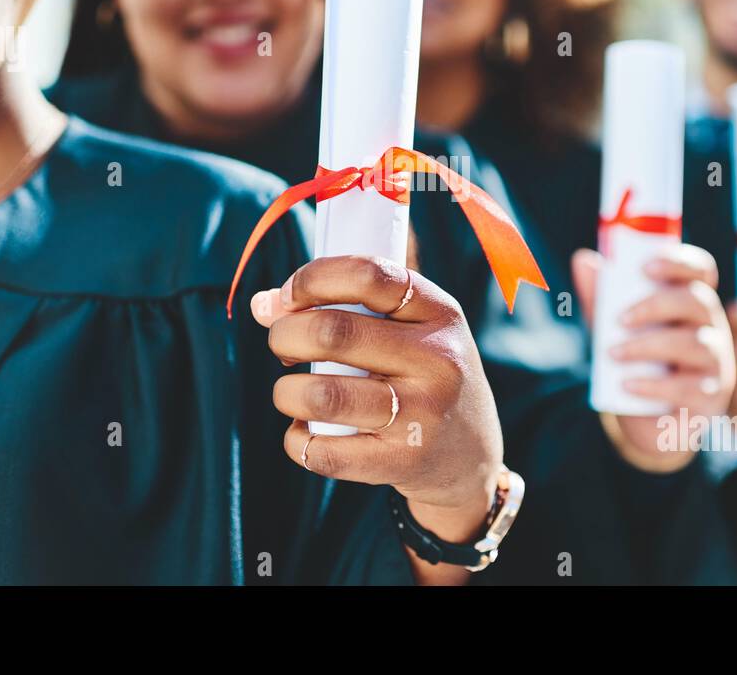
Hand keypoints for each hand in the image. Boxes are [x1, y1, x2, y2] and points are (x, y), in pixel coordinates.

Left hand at [251, 254, 501, 582]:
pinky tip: (305, 432)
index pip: (369, 275)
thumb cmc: (423, 377)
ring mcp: (423, 414)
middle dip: (285, 335)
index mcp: (439, 312)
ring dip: (286, 392)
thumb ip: (346, 308)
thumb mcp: (410, 331)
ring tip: (292, 393)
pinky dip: (297, 439)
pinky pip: (324, 451)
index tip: (288, 295)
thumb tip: (263, 304)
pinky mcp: (404, 462)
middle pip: (332, 332)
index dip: (312, 278)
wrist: (473, 456)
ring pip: (321, 395)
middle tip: (283, 346)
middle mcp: (437, 359)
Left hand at [572, 245, 735, 471]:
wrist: (644, 421)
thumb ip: (600, 298)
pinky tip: (627, 384)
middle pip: (698, 301)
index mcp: (690, 303)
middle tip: (619, 319)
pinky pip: (689, 388)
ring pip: (695, 343)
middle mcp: (710, 328)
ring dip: (648, 346)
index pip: (701, 271)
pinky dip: (654, 385)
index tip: (646, 268)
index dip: (681, 262)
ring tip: (612, 354)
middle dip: (656, 304)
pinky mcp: (710, 398)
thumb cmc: (635, 364)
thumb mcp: (614, 331)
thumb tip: (582, 260)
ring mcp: (715, 363)